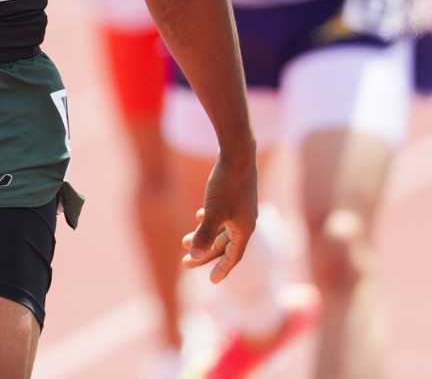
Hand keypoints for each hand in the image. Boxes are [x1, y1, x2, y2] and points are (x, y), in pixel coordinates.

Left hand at [181, 146, 256, 282]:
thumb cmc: (227, 183)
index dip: (222, 269)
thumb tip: (195, 258)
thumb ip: (204, 236)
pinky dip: (211, 220)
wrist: (239, 151)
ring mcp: (243, 207)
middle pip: (224, 244)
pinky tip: (199, 215)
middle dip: (204, 254)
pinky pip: (224, 215)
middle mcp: (246, 220)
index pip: (233, 256)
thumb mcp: (213, 212)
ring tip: (184, 240)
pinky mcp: (238, 194)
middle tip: (185, 263)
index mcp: (244, 229)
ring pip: (222, 229)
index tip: (212, 281)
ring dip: (204, 236)